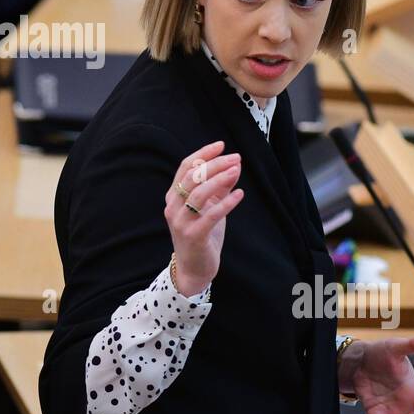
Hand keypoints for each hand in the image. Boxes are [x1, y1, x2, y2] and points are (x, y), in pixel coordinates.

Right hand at [163, 140, 243, 295]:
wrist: (195, 269)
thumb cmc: (202, 235)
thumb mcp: (211, 207)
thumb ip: (220, 188)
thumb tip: (235, 166)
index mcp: (174, 197)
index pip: (185, 168)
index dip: (203, 154)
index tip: (222, 145)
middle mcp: (173, 207)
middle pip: (192, 177)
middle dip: (214, 164)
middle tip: (235, 158)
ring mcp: (181, 222)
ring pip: (198, 193)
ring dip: (219, 179)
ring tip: (237, 170)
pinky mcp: (193, 236)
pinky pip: (210, 215)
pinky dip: (226, 203)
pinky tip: (240, 194)